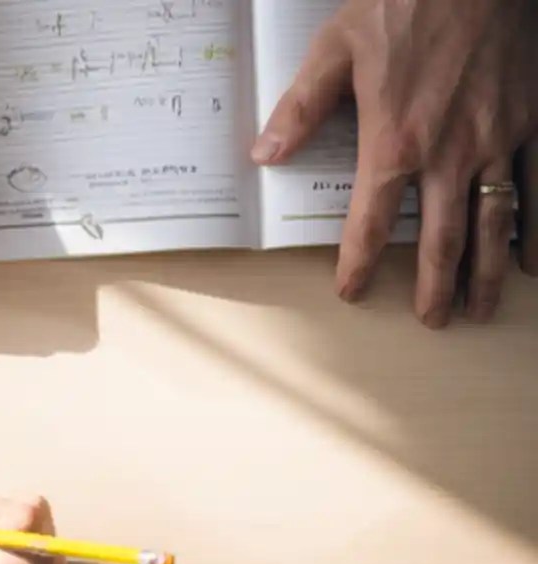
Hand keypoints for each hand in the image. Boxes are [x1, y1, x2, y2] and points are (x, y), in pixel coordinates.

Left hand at [253, 0, 537, 326]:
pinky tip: (531, 263)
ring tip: (479, 309)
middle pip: (441, 239)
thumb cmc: (403, 3)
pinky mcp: (531, 123)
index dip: (358, 261)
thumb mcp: (335, 49)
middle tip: (432, 320)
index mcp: (394, 140)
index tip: (351, 291)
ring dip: (485, 273)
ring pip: (492, 224)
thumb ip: (301, 107)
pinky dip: (535, 230)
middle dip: (434, 286)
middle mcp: (449, 153)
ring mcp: (497, 141)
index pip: (370, 220)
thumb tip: (265, 153)